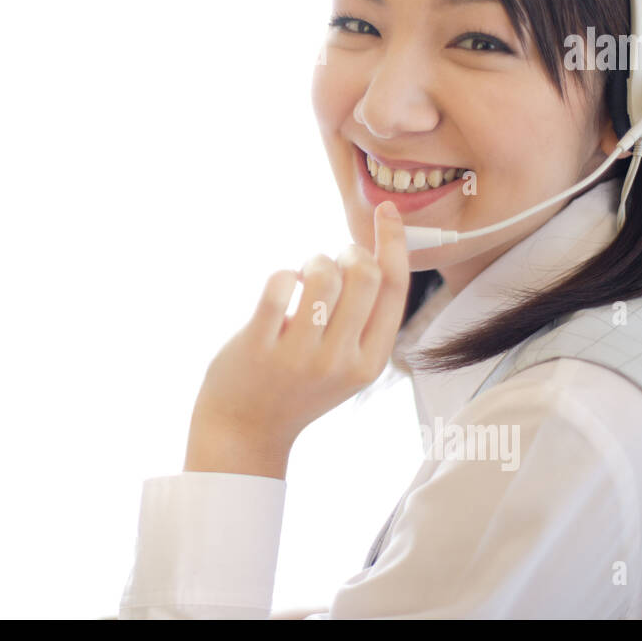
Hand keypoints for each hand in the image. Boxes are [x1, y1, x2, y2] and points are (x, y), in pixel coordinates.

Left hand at [185, 201, 409, 477]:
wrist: (246, 430)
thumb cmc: (298, 386)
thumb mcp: (345, 364)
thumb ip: (362, 320)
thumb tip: (367, 252)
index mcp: (370, 362)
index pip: (395, 288)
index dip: (393, 242)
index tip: (386, 210)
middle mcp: (340, 361)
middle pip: (363, 274)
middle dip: (347, 251)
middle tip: (329, 261)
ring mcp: (299, 356)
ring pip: (322, 274)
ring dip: (312, 261)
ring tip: (303, 278)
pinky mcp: (259, 346)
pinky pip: (279, 283)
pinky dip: (282, 275)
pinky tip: (281, 289)